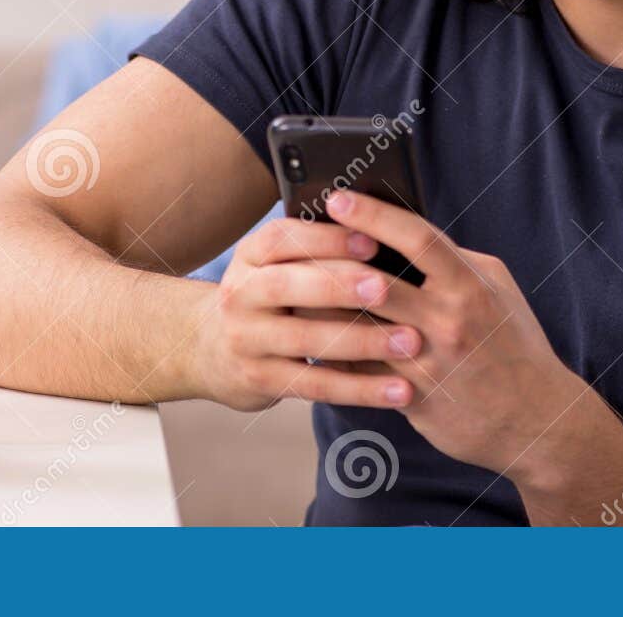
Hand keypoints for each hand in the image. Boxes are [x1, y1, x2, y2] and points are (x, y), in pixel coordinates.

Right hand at [193, 216, 424, 411]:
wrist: (213, 350)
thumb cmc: (270, 299)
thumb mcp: (276, 267)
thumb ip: (315, 252)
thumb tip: (383, 231)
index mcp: (249, 256)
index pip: (280, 239)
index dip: (325, 239)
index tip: (371, 240)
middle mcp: (239, 294)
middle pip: (285, 286)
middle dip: (337, 286)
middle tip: (385, 288)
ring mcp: (246, 340)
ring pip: (305, 340)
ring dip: (361, 341)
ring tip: (409, 341)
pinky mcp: (262, 381)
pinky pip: (317, 385)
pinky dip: (362, 388)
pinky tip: (400, 390)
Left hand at [321, 190, 589, 485]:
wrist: (537, 423)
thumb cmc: (515, 345)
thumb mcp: (497, 290)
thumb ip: (454, 261)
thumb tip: (405, 231)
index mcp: (470, 287)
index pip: (417, 238)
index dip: (373, 215)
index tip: (338, 198)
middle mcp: (447, 322)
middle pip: (374, 282)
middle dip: (331, 257)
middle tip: (295, 236)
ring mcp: (426, 363)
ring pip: (356, 327)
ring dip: (320, 304)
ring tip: (290, 283)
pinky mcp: (410, 398)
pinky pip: (357, 368)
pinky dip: (331, 347)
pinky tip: (309, 332)